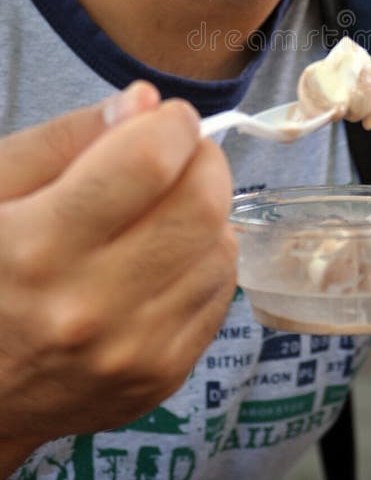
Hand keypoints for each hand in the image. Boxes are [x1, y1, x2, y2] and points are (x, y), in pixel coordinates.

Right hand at [0, 83, 236, 464]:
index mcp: (40, 247)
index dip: (173, 124)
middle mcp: (92, 307)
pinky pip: (220, 294)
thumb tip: (144, 102)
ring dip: (206, 213)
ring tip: (163, 212)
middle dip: (204, 160)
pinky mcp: (163, 377)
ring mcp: (134, 352)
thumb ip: (66, 138)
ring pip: (221, 248)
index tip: (168, 118)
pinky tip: (165, 258)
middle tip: (178, 156)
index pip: (150, 162)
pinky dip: (204, 262)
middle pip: (203, 204)